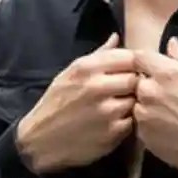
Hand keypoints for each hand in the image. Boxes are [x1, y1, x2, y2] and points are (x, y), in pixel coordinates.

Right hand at [16, 33, 137, 173]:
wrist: (40, 140)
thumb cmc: (56, 103)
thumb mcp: (70, 73)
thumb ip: (98, 55)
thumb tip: (117, 37)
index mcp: (86, 68)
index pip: (128, 57)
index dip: (134, 63)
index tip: (132, 71)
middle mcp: (96, 87)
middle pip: (136, 78)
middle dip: (136, 83)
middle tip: (128, 90)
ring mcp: (105, 112)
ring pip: (136, 101)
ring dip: (133, 103)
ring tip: (121, 106)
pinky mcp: (111, 134)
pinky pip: (133, 122)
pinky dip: (128, 122)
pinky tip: (116, 121)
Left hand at [133, 37, 177, 177]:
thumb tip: (171, 43)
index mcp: (165, 73)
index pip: (138, 57)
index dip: (144, 61)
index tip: (150, 66)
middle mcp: (149, 92)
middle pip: (136, 81)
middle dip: (146, 84)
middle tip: (165, 94)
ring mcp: (144, 115)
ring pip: (137, 104)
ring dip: (147, 105)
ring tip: (168, 114)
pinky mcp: (143, 136)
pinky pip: (140, 124)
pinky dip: (149, 124)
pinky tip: (167, 128)